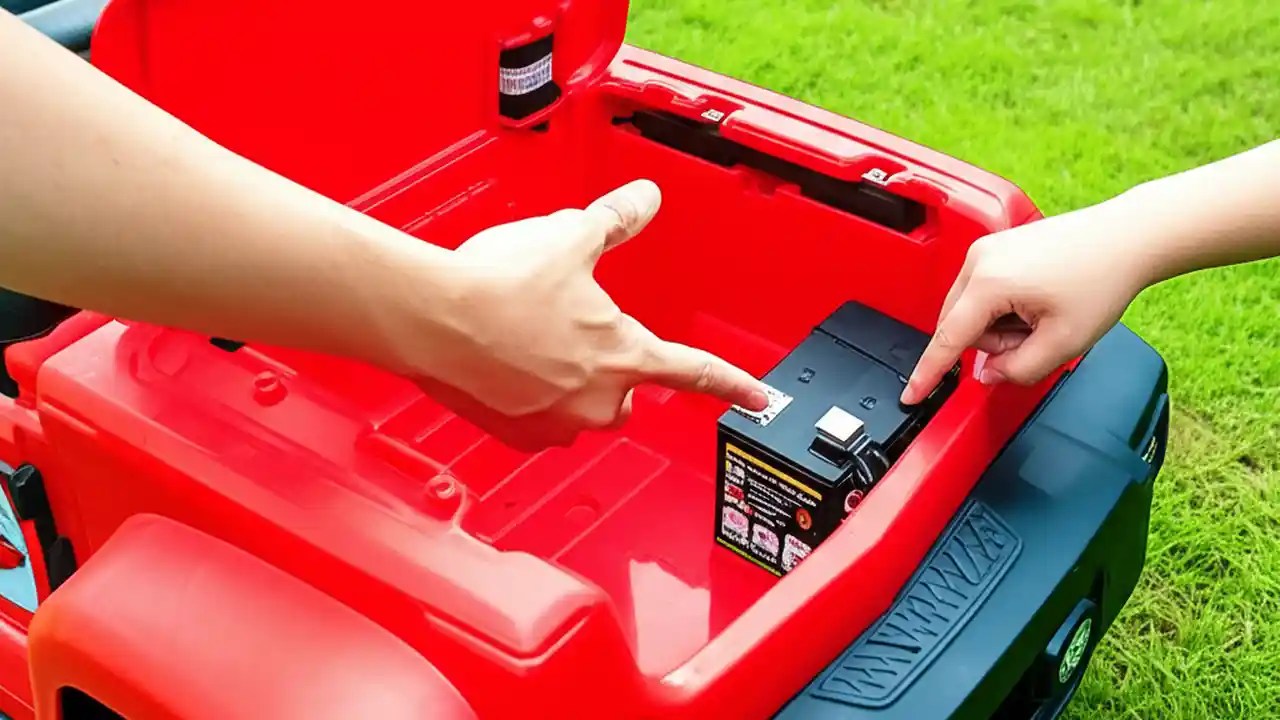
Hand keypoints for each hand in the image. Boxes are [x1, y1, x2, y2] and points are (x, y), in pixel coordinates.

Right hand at [391, 179, 768, 450]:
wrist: (432, 317)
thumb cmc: (499, 283)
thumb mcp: (570, 236)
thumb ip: (615, 220)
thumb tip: (644, 198)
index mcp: (623, 355)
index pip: (694, 371)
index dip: (733, 384)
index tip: (759, 397)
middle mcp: (596, 400)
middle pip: (627, 394)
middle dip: (610, 371)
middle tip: (572, 336)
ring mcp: (555, 424)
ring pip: (581, 411)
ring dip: (568, 386)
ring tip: (529, 345)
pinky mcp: (516, 436)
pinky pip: (538, 424)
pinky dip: (528, 399)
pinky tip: (503, 365)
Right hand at [900, 201, 1151, 403]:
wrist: (1126, 237)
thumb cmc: (1101, 277)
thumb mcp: (1063, 343)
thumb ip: (1018, 370)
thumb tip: (989, 374)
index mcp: (988, 283)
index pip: (948, 339)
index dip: (929, 373)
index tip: (911, 394)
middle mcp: (978, 260)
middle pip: (959, 326)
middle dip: (992, 344)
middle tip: (1036, 339)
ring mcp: (986, 249)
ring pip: (971, 311)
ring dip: (1000, 326)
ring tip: (1041, 315)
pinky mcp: (997, 247)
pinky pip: (983, 291)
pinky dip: (1005, 307)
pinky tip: (1038, 300)